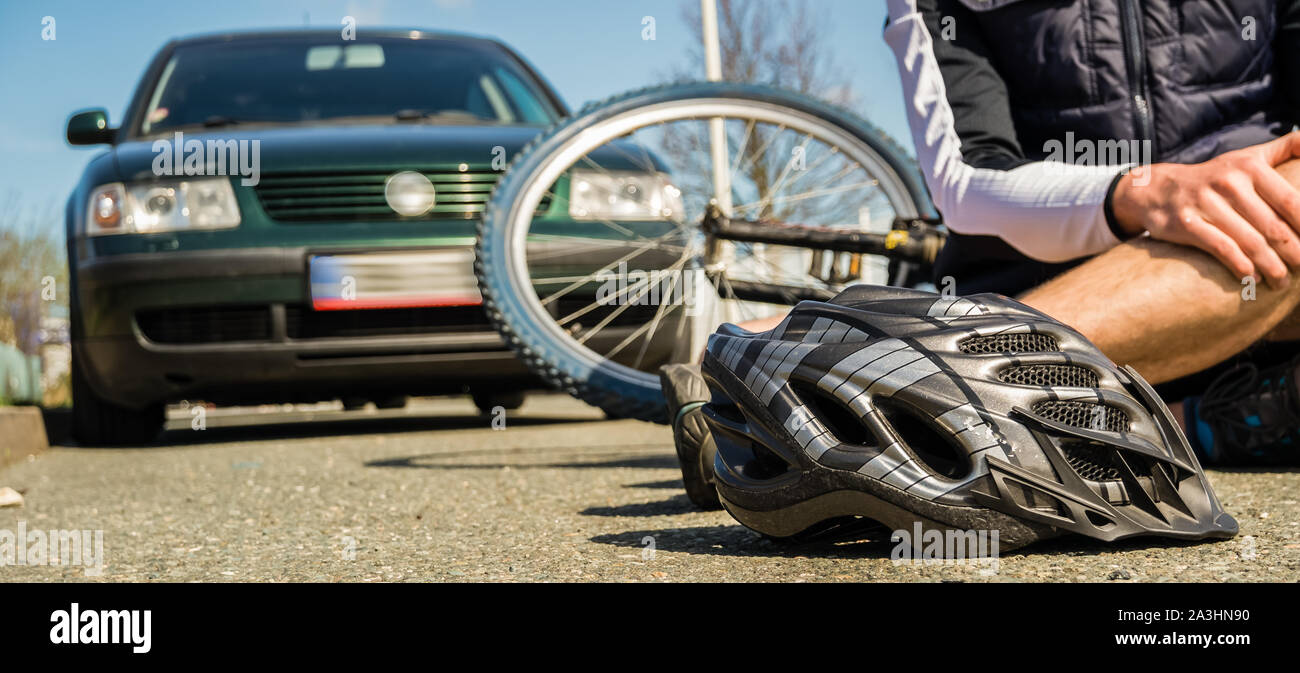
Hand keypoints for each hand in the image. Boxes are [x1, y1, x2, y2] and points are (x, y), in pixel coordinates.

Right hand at [1111, 132, 1299, 287]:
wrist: (1155, 188)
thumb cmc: (1213, 178)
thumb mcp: (1246, 157)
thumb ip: (1285, 148)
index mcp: (1250, 168)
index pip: (1291, 202)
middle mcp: (1229, 184)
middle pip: (1273, 227)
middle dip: (1294, 253)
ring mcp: (1206, 204)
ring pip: (1250, 241)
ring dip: (1271, 267)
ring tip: (1282, 281)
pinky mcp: (1186, 223)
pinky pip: (1220, 248)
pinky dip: (1239, 265)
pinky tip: (1252, 277)